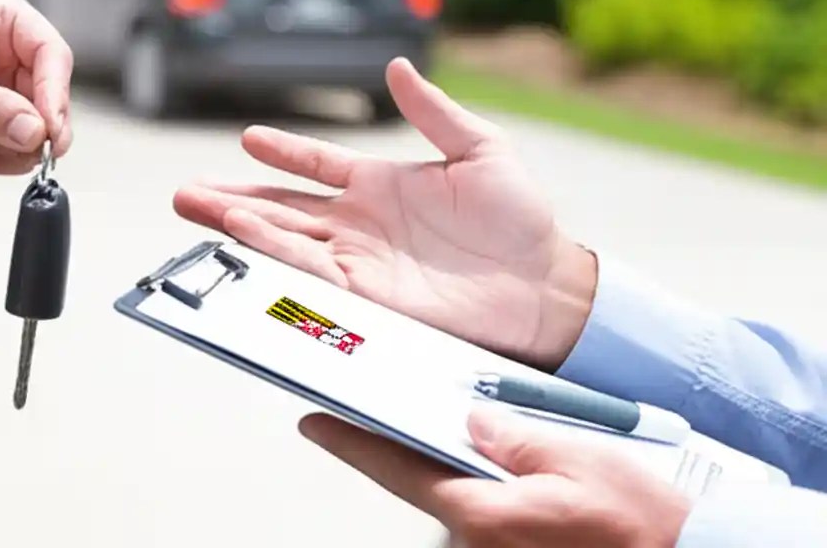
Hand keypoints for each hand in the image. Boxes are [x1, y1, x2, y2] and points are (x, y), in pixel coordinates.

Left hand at [0, 0, 72, 173]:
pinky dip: (5, 163)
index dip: (55, 90)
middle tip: (37, 150)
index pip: (50, 55)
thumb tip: (32, 129)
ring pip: (39, 131)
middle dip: (45, 128)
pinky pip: (16, 155)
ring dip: (23, 150)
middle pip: (52, 98)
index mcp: (2, 25)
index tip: (48, 123)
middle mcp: (7, 62)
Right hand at [173, 58, 595, 369]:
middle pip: (282, 209)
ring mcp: (357, 262)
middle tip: (186, 190)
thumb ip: (434, 113)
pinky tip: (242, 235)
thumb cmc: (522, 220)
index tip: (248, 137)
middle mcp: (359, 225)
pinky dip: (272, 253)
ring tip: (194, 207)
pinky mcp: (365, 297)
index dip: (284, 152)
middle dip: (233, 197)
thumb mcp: (481, 150)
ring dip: (237, 224)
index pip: (317, 167)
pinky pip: (308, 271)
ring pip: (283, 239)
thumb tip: (397, 67)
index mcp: (381, 186)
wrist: (546, 285)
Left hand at [299, 408, 690, 547]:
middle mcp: (474, 542)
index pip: (395, 467)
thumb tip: (472, 420)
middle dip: (456, 461)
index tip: (315, 423)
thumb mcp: (576, 457)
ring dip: (489, 488)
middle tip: (506, 448)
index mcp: (480, 511)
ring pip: (466, 506)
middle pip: (433, 485)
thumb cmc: (640, 525)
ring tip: (550, 485)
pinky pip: (489, 524)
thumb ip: (511, 435)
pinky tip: (549, 504)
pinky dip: (505, 507)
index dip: (351, 441)